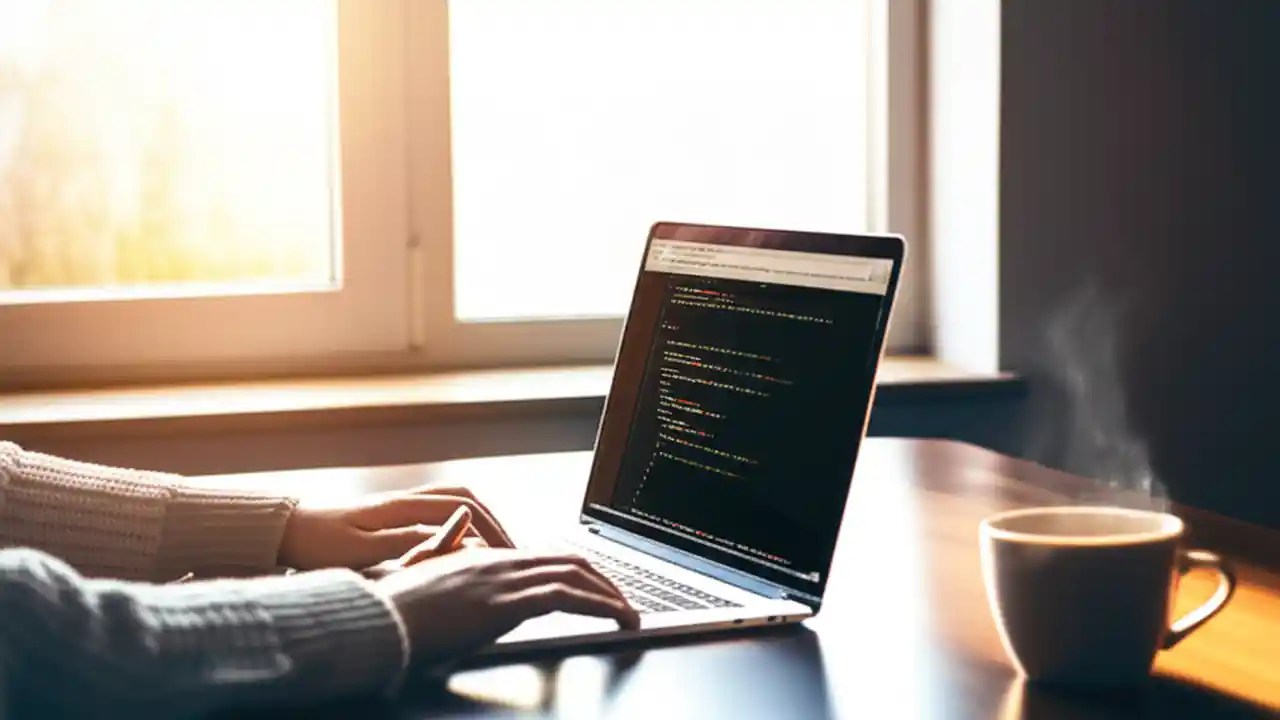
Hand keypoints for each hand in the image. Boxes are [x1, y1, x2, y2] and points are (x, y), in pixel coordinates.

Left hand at [277, 485, 513, 570]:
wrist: (284, 530)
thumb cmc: (317, 543)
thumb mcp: (361, 549)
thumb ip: (405, 543)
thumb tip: (449, 538)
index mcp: (402, 506)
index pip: (463, 507)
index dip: (491, 528)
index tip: (508, 554)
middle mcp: (405, 499)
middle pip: (464, 497)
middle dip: (493, 522)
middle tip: (510, 551)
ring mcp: (398, 506)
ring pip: (452, 502)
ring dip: (478, 521)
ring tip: (493, 548)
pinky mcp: (391, 516)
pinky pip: (437, 512)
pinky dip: (459, 524)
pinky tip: (461, 547)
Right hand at [373, 548, 640, 663]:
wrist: (379, 621)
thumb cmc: (396, 606)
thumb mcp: (424, 572)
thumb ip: (446, 547)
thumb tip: (461, 523)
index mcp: (485, 557)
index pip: (546, 558)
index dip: (578, 572)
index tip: (597, 590)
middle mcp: (500, 561)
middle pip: (569, 562)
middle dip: (603, 582)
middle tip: (623, 602)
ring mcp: (505, 579)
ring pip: (575, 576)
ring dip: (610, 597)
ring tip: (629, 615)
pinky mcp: (507, 602)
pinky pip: (567, 597)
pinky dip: (600, 607)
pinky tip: (617, 619)